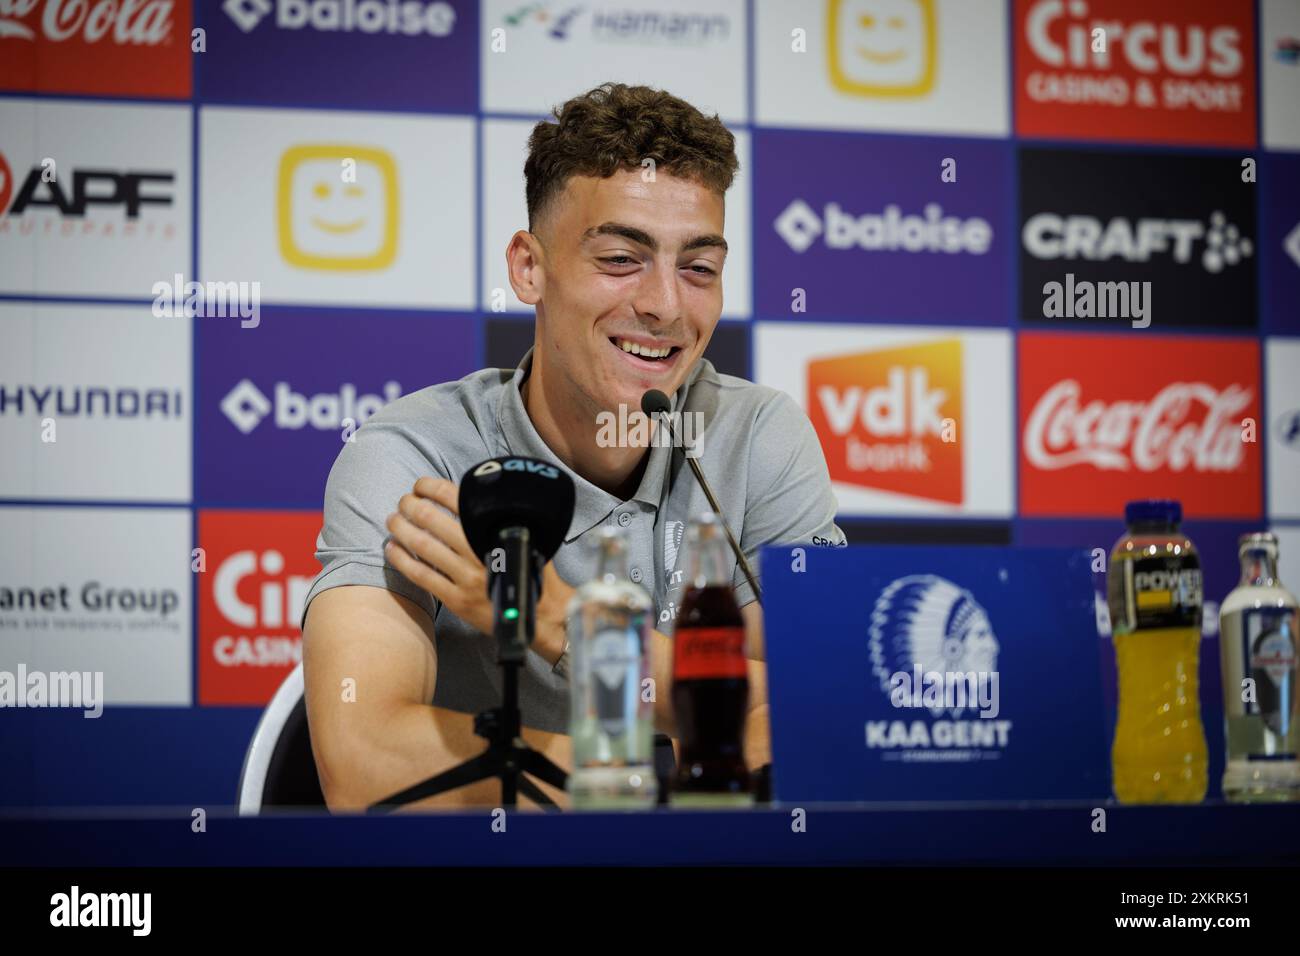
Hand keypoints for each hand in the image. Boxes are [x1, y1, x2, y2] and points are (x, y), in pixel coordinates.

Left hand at [383, 477, 575, 664]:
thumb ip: (508, 518)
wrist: (542, 616)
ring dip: (402, 528)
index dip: (432, 488)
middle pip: (433, 520)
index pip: (457, 499)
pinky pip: (421, 576)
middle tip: (404, 501)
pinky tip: (391, 548)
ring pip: (423, 546)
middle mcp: (478, 552)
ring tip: (393, 519)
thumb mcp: (529, 537)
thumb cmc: (533, 572)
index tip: (421, 485)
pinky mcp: (456, 600)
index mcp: (496, 531)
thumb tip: (484, 494)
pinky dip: (402, 559)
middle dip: (412, 505)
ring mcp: (465, 578)